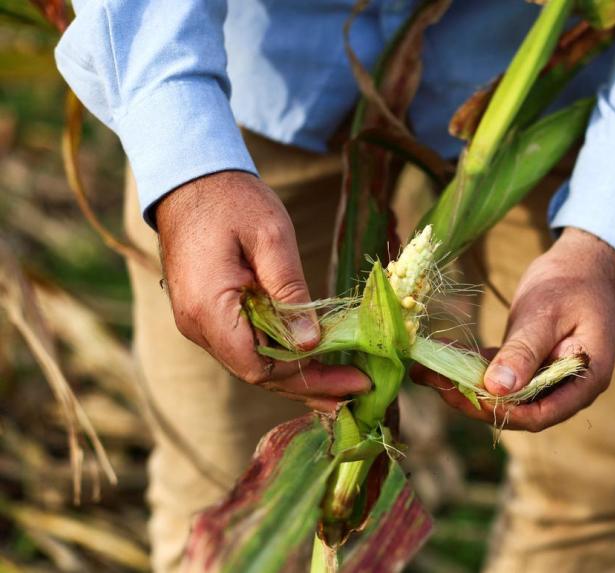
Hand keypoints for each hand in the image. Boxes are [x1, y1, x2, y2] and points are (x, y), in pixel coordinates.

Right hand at [155, 170, 369, 410]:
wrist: (189, 179)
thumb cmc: (233, 201)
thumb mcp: (271, 237)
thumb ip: (290, 290)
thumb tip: (311, 341)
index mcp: (209, 308)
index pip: (260, 367)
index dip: (308, 379)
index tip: (353, 380)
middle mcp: (197, 326)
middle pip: (258, 373)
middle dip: (310, 385)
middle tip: (357, 390)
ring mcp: (198, 323)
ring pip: (253, 363)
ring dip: (297, 376)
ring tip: (342, 385)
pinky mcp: (207, 315)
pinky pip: (246, 346)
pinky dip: (280, 356)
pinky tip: (311, 360)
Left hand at [412, 227, 614, 430]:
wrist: (585, 262)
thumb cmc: (573, 283)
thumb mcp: (546, 314)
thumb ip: (524, 351)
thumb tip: (498, 389)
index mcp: (584, 380)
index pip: (540, 414)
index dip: (501, 412)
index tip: (465, 395)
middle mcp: (565, 388)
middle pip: (516, 409)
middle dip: (472, 398)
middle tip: (433, 380)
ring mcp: (546, 378)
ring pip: (502, 394)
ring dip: (464, 384)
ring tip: (425, 371)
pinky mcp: (528, 365)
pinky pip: (497, 373)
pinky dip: (470, 367)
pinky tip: (440, 356)